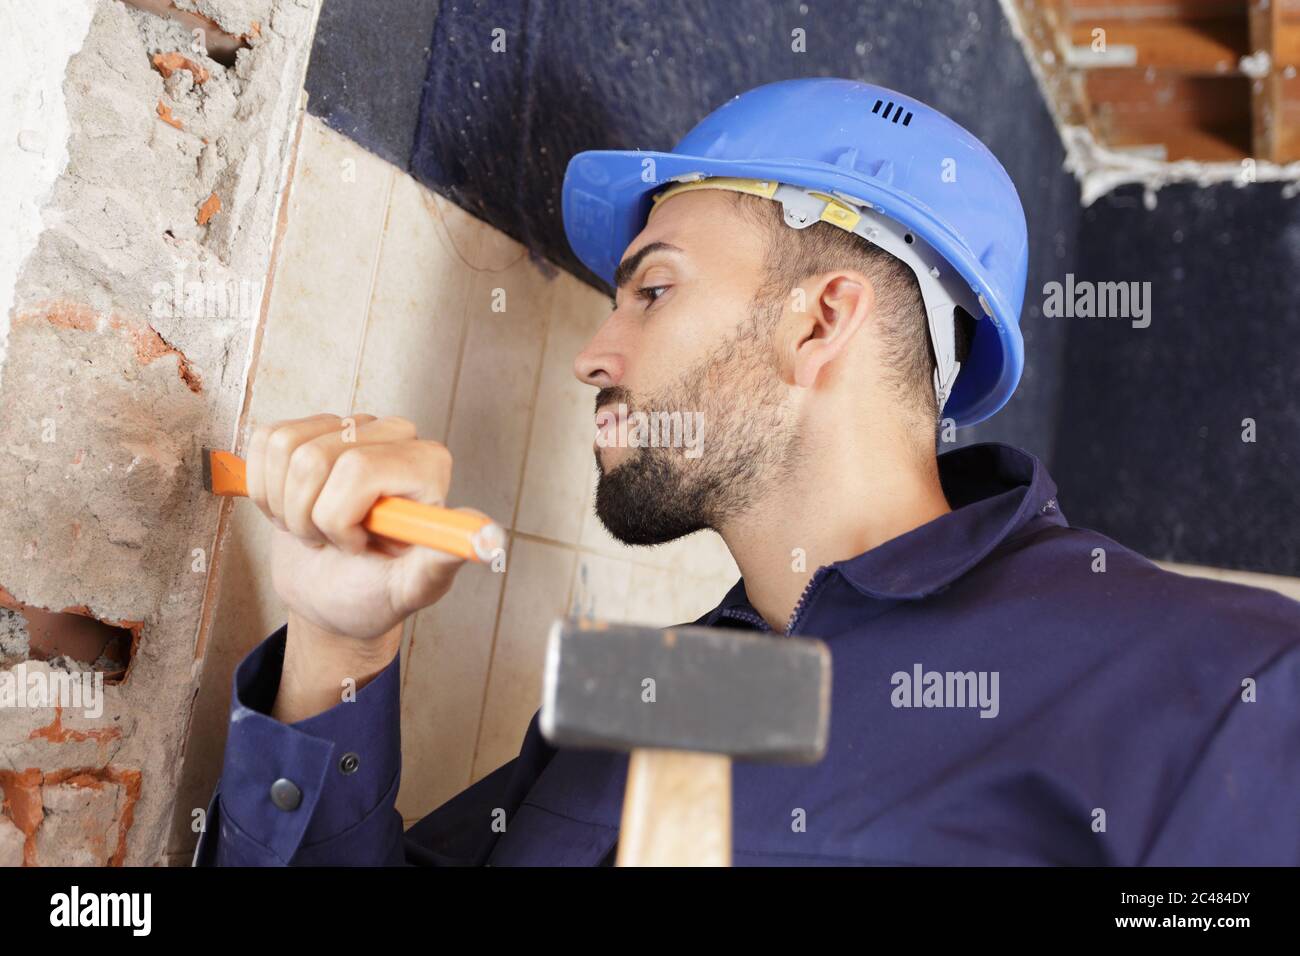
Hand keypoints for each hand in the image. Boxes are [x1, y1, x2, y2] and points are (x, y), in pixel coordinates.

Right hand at [245, 413, 483, 641]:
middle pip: (316, 458)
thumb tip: (485, 537)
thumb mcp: (410, 589)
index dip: (339, 518)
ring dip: (286, 505)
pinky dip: (265, 487)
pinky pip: (266, 440)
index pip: (358, 469)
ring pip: (287, 448)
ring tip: (315, 529)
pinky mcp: (309, 432)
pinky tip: (292, 509)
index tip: (355, 548)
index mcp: (428, 465)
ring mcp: (350, 429)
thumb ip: (441, 563)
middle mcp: (396, 435)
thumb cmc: (375, 594)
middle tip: (332, 543)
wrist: (332, 596)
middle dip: (310, 516)